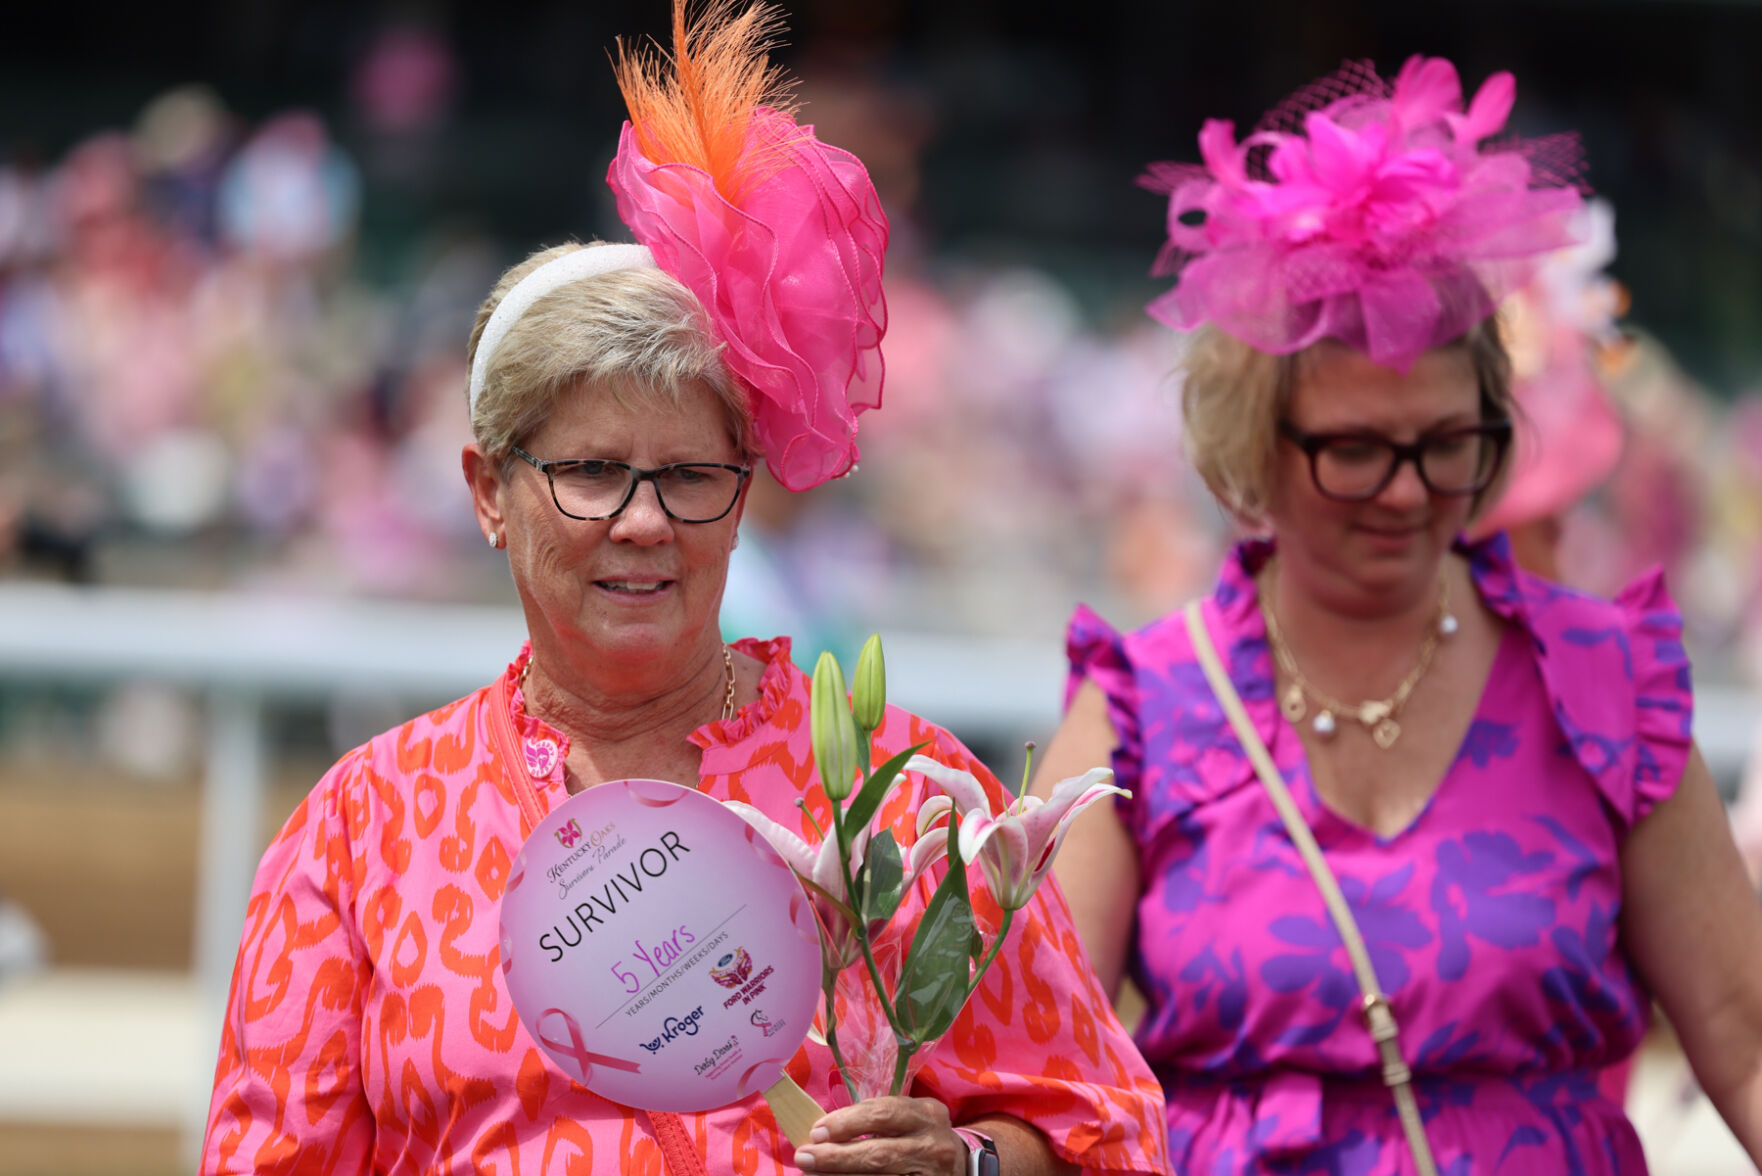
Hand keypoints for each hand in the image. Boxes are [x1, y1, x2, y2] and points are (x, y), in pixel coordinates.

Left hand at [793, 1095, 965, 1175]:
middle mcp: (932, 1145)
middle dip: (836, 1156)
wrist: (964, 1166)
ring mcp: (931, 1175)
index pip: (882, 1114)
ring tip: (812, 1174)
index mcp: (926, 1114)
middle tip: (805, 1157)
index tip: (816, 1132)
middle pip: (878, 1153)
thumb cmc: (923, 1136)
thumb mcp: (911, 1117)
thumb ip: (877, 1119)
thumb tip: (824, 1131)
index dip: (846, 1122)